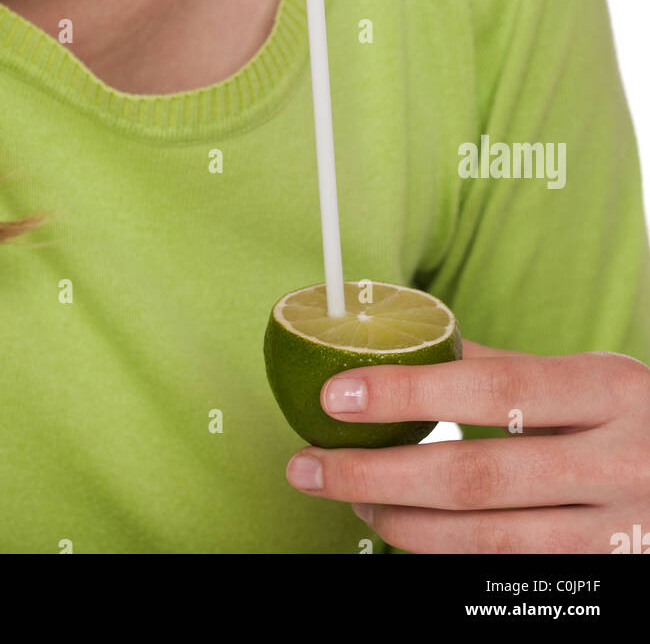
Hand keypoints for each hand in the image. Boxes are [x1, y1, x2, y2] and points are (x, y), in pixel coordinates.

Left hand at [285, 340, 649, 552]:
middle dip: (378, 474)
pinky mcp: (607, 577)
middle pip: (477, 479)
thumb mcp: (592, 378)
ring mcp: (617, 531)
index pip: (494, 388)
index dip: (409, 394)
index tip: (336, 394)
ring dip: (403, 523)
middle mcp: (619, 462)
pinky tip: (407, 532)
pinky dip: (448, 554)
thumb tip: (410, 349)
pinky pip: (509, 574)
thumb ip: (507, 368)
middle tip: (310, 465)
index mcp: (609, 388)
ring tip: (349, 496)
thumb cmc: (637, 417)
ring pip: (487, 540)